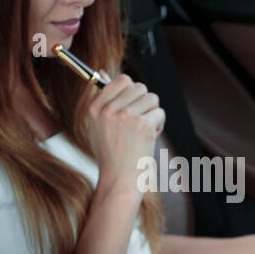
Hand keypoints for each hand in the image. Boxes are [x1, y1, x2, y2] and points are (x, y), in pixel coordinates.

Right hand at [83, 72, 164, 196]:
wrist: (119, 180)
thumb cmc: (111, 155)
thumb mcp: (98, 126)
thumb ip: (103, 99)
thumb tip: (103, 73)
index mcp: (95, 109)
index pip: (120, 80)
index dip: (132, 92)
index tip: (132, 105)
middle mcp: (108, 111)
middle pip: (139, 87)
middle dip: (144, 102)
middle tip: (139, 121)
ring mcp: (125, 117)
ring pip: (152, 98)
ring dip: (152, 113)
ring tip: (143, 130)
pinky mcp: (142, 125)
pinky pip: (159, 113)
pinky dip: (158, 125)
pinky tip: (149, 138)